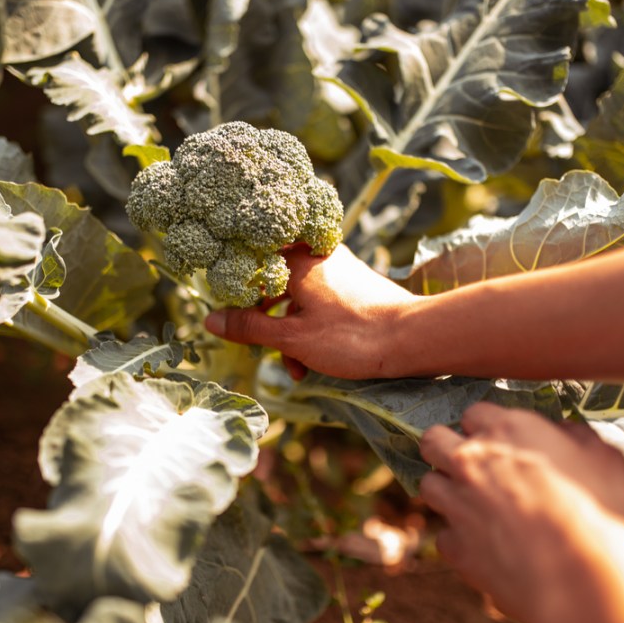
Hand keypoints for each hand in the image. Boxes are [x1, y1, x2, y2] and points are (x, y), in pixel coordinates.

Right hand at [204, 244, 417, 378]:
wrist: (412, 338)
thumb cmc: (351, 336)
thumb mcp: (292, 338)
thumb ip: (250, 327)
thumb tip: (210, 319)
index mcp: (297, 259)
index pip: (250, 267)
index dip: (237, 296)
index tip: (235, 323)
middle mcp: (316, 254)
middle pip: (272, 283)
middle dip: (266, 322)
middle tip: (265, 351)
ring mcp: (337, 267)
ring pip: (296, 297)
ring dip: (289, 332)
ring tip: (295, 368)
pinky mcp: (353, 284)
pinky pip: (318, 302)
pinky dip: (310, 327)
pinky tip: (313, 361)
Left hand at [418, 403, 623, 622]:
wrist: (585, 583)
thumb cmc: (605, 514)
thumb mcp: (605, 459)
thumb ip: (575, 438)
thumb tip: (564, 433)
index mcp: (507, 429)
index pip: (474, 412)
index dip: (487, 426)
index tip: (501, 440)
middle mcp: (472, 461)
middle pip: (433, 441)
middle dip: (446, 448)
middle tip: (470, 464)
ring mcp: (458, 505)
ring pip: (428, 485)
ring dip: (447, 490)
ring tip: (475, 505)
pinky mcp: (456, 548)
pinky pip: (445, 536)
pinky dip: (460, 540)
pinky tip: (485, 547)